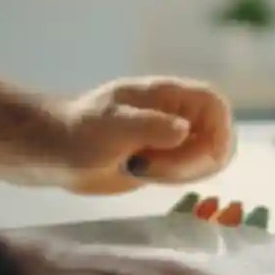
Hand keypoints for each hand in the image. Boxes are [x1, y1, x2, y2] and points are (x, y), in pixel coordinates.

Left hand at [56, 77, 233, 193]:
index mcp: (169, 95)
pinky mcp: (166, 161)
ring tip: (140, 168)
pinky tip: (140, 173)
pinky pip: (190, 173)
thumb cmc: (78, 130)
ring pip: (206, 159)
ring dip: (182, 173)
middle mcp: (177, 114)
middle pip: (217, 137)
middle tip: (153, 168)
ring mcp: (174, 138)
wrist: (53, 151)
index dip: (220, 129)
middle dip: (194, 161)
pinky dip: (174, 180)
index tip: (202, 155)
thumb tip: (184, 131)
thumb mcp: (111, 126)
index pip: (215, 104)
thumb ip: (148, 125)